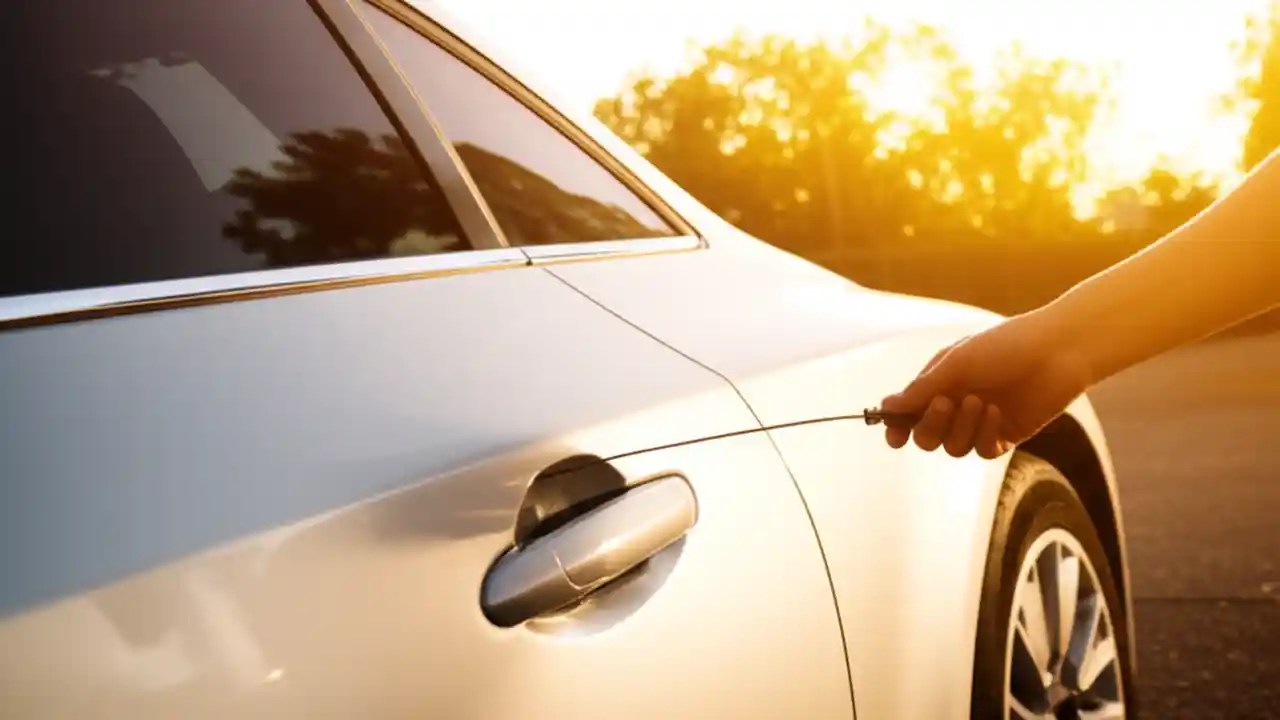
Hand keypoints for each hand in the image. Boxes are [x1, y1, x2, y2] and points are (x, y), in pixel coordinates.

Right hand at [880, 310, 1089, 457]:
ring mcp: (980, 423)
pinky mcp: (1005, 435)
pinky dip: (986, 434)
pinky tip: (999, 412)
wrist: (1058, 350)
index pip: (909, 413)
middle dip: (932, 425)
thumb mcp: (957, 362)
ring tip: (981, 402)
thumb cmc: (1005, 346)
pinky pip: (983, 450)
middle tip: (946, 403)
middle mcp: (956, 405)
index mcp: (940, 384)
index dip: (898, 427)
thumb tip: (889, 406)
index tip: (894, 436)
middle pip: (926, 436)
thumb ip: (923, 388)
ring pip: (953, 447)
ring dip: (962, 427)